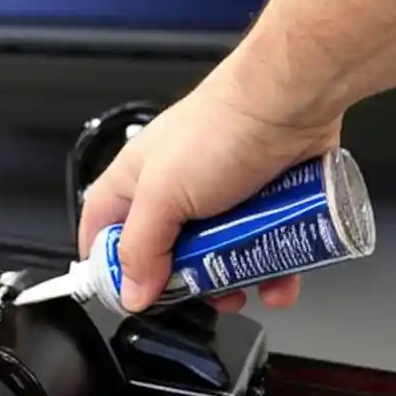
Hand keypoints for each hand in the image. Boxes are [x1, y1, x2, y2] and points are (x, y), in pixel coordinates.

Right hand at [78, 70, 343, 312]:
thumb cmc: (221, 128)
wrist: (293, 100)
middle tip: (200, 293)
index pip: (102, 232)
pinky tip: (281, 280)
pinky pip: (264, 246)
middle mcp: (175, 189)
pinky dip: (273, 268)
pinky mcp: (265, 200)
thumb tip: (132, 293)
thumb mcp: (163, 196)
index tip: (126, 296)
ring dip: (233, 280)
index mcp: (136, 183)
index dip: (107, 266)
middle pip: (166, 254)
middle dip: (185, 282)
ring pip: (218, 255)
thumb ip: (141, 248)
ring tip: (247, 286)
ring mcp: (222, 196)